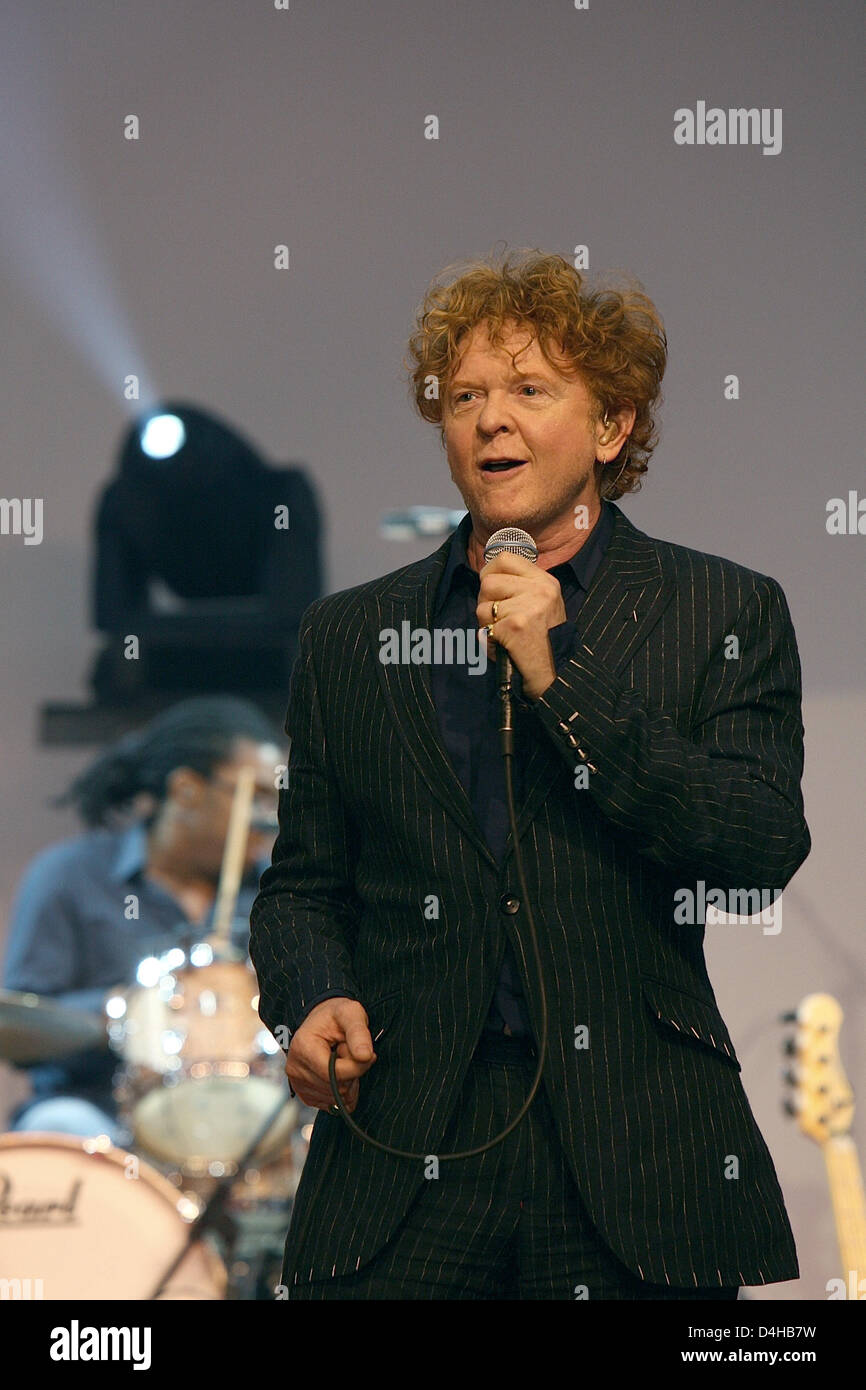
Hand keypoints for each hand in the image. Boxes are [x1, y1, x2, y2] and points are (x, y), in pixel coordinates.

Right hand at [286, 997, 376, 1111]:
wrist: (322, 1020)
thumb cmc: (337, 1015)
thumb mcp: (351, 1014)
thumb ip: (359, 1033)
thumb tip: (366, 1056)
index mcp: (303, 1047)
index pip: (334, 1073)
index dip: (357, 1067)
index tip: (366, 1052)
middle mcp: (295, 1068)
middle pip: (336, 1087)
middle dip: (352, 1073)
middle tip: (349, 1052)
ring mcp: (297, 1083)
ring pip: (336, 1099)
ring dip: (349, 1082)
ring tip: (342, 1060)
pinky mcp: (305, 1094)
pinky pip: (333, 1104)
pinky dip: (343, 1092)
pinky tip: (339, 1073)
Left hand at [477, 551, 566, 698]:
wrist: (557, 673)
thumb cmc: (544, 640)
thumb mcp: (542, 603)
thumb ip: (520, 586)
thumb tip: (488, 574)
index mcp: (545, 581)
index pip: (505, 558)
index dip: (489, 571)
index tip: (491, 589)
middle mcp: (539, 590)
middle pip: (488, 582)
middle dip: (486, 602)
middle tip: (499, 619)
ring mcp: (528, 607)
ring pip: (482, 606)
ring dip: (487, 623)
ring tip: (505, 635)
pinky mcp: (515, 626)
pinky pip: (484, 627)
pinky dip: (489, 641)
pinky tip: (505, 647)